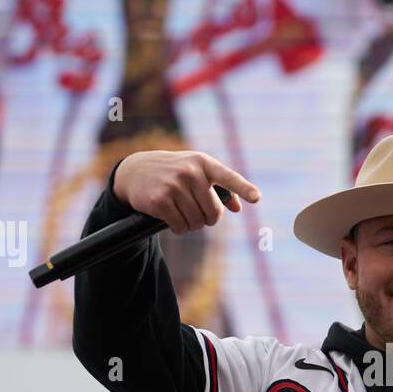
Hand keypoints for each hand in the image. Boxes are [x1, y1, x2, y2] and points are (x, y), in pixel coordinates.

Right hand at [112, 150, 260, 235]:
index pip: (228, 178)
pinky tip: (172, 219)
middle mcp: (191, 172)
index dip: (244, 189)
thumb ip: (219, 187)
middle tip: (197, 212)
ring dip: (191, 224)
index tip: (257, 198)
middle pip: (214, 213)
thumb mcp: (197, 171)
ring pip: (196, 223)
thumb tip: (237, 207)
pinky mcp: (160, 200)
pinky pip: (180, 227)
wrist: (136, 170)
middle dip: (207, 219)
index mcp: (204, 163)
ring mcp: (174, 185)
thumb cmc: (175, 172)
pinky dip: (179, 228)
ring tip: (182, 213)